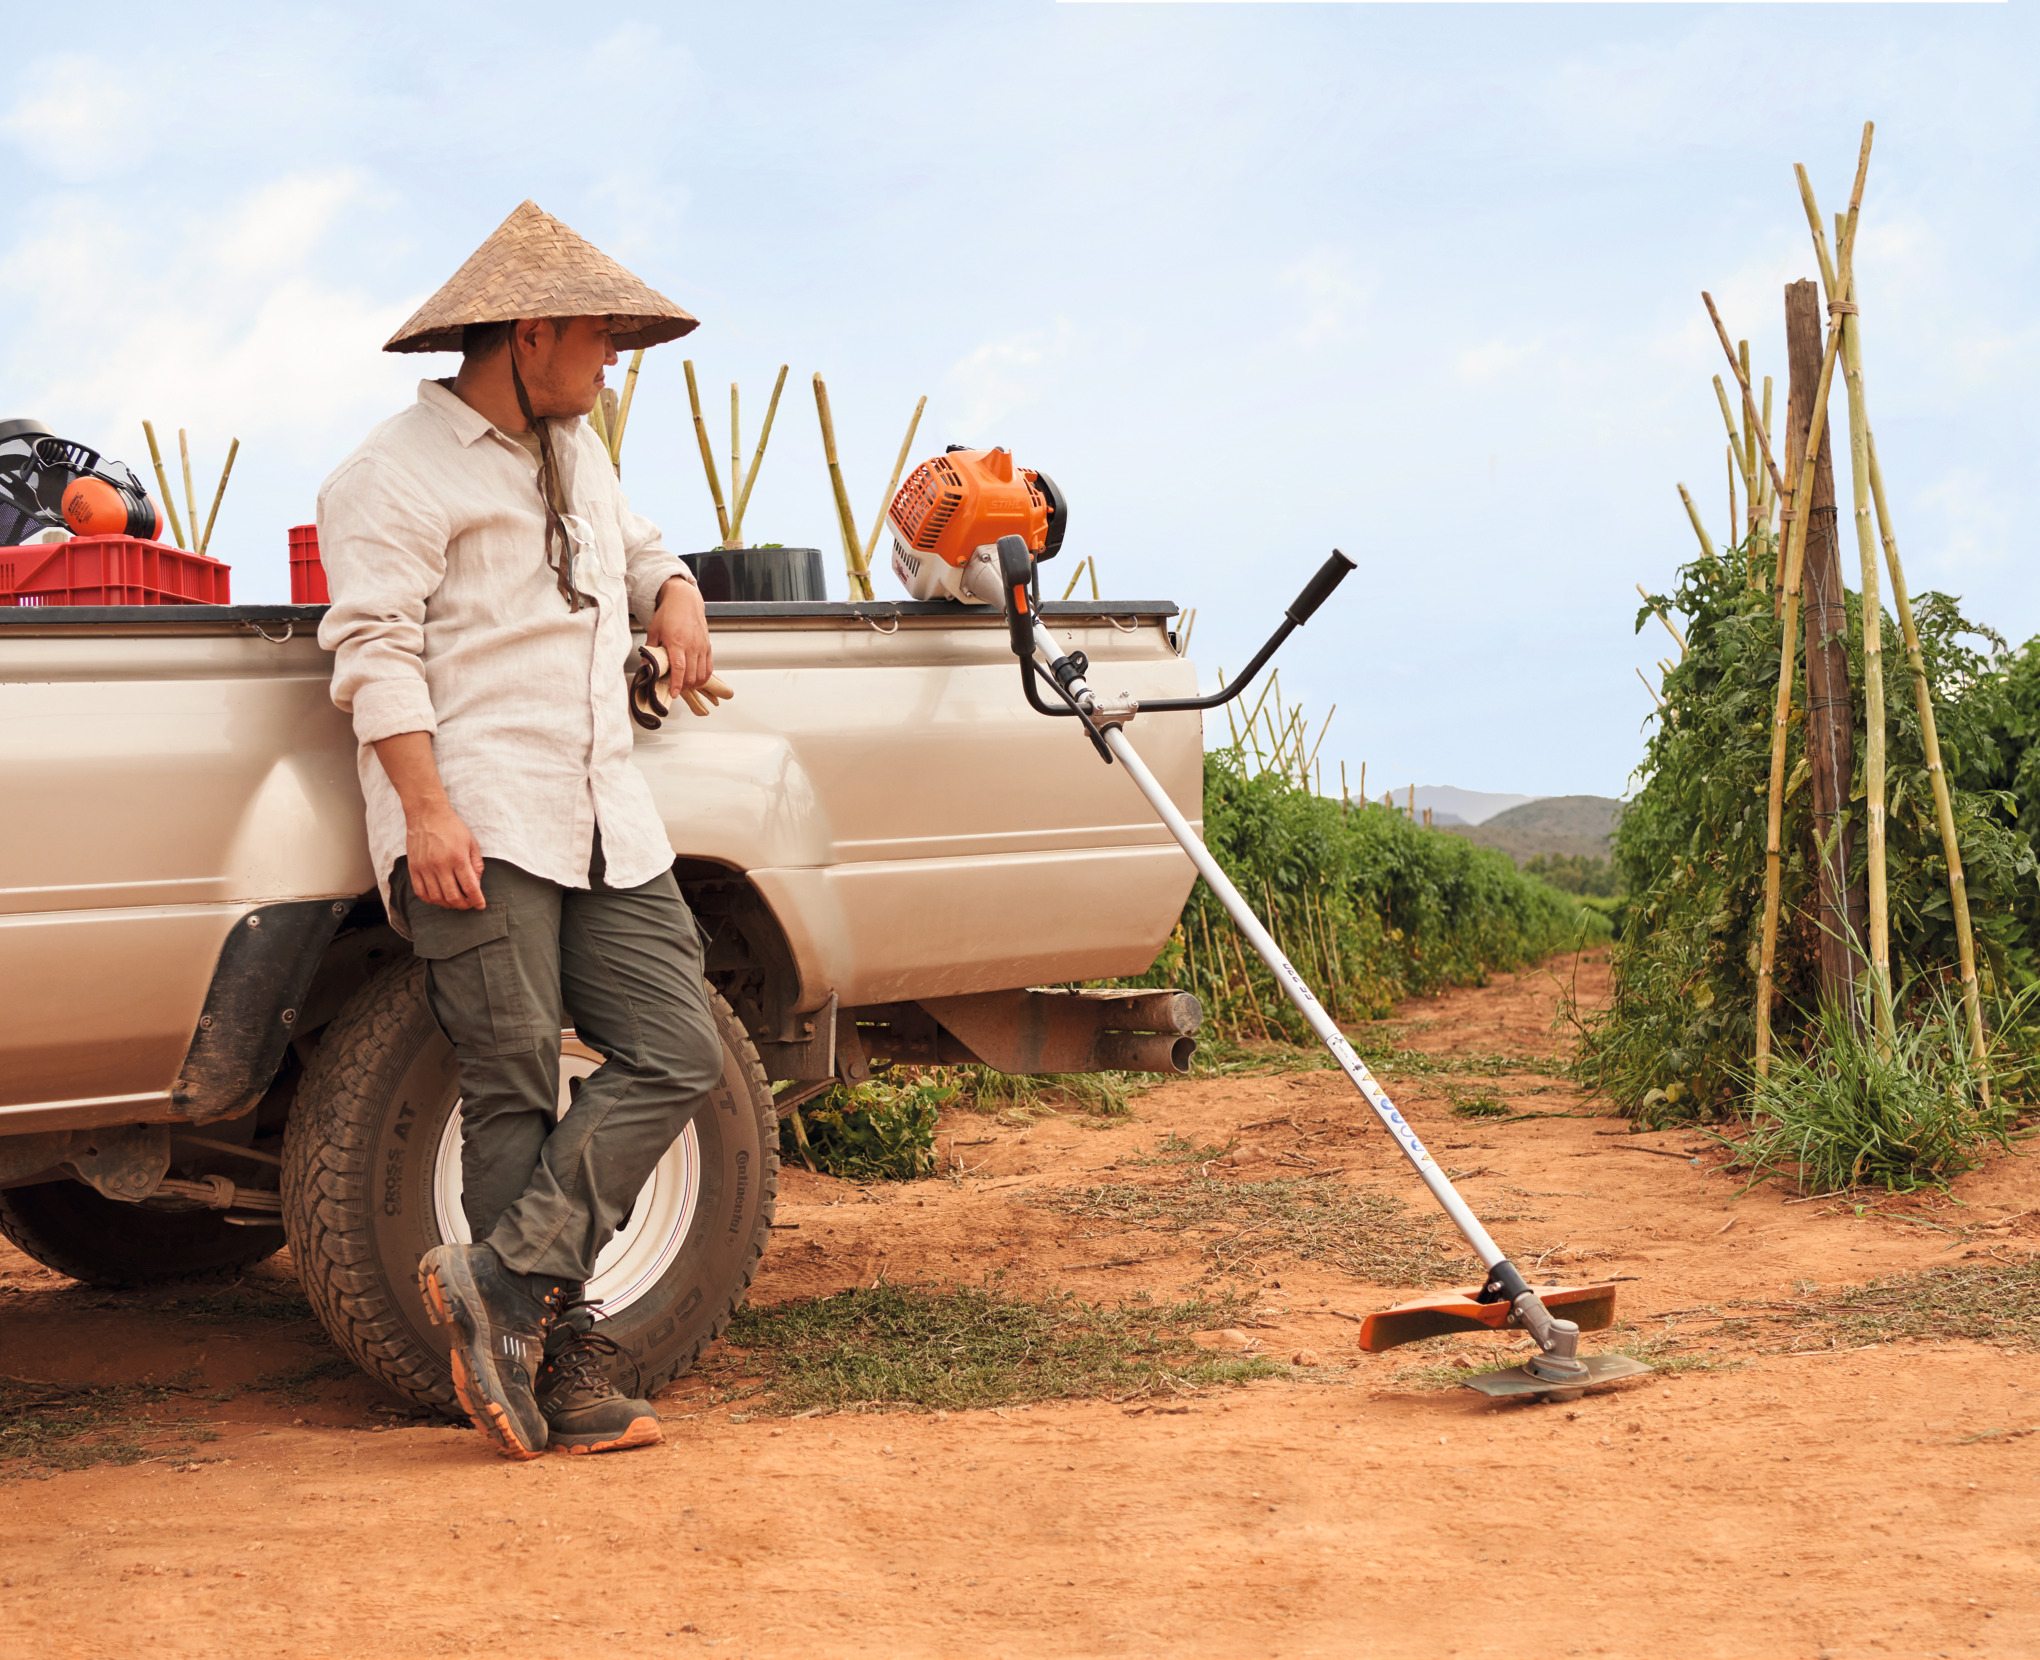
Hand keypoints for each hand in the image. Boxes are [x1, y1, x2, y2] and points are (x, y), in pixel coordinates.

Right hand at [405, 799, 486, 909]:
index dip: (476, 900)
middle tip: (468, 904)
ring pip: (436, 897)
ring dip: (447, 904)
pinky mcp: (413, 868)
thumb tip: (476, 885)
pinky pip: (420, 892)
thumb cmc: (452, 827)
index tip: (480, 905)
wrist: (427, 814)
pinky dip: (430, 899)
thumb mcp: (472, 842)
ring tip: (454, 901)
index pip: (470, 887)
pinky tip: (438, 897)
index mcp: (458, 858)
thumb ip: (476, 864)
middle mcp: (440, 865)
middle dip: (463, 905)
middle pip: (453, 896)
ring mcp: (425, 868)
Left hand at [646, 576, 711, 697]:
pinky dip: (703, 676)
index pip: (679, 669)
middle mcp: (692, 646)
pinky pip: (709, 667)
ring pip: (702, 674)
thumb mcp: (654, 630)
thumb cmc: (669, 613)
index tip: (674, 693)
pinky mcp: (707, 646)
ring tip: (685, 684)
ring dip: (694, 683)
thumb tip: (646, 666)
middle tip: (675, 687)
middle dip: (684, 686)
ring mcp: (701, 646)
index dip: (677, 684)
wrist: (684, 600)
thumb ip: (650, 650)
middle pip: (692, 675)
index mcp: (677, 642)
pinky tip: (696, 678)